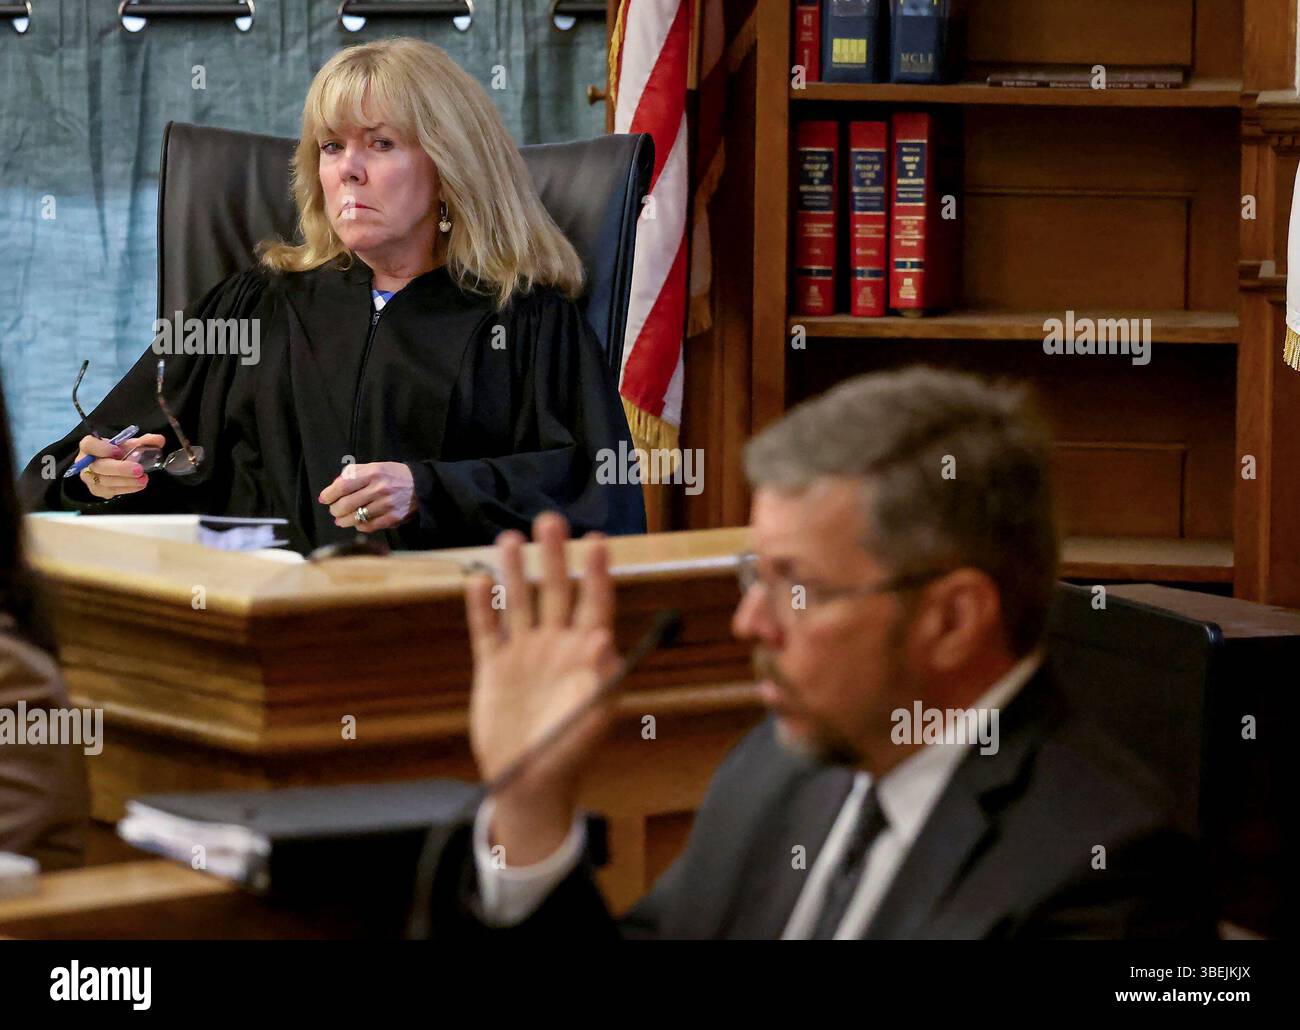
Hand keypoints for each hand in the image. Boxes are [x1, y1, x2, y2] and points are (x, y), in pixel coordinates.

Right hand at [74, 433, 164, 499]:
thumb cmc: (117, 452)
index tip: (119, 450)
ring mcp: (90, 478)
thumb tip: (159, 439)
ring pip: (106, 481)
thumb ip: (144, 441)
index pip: (89, 445)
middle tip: (139, 469)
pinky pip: (111, 491)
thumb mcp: (129, 444)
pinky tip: (138, 485)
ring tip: (143, 479)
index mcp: (90, 446)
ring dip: (127, 481)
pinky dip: (127, 489)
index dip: (103, 448)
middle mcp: (85, 462)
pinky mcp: (97, 490)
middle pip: (100, 467)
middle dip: (120, 469)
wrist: (110, 465)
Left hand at [318, 461, 416, 531]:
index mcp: (373, 473)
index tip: (324, 498)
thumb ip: (353, 474)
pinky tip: (358, 522)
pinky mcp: (393, 518)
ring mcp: (387, 505)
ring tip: (341, 519)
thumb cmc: (392, 475)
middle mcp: (380, 489)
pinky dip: (359, 525)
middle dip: (335, 509)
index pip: (344, 485)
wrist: (420, 485)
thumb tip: (334, 487)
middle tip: (334, 510)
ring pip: (356, 518)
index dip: (330, 494)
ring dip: (344, 520)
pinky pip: (368, 526)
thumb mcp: (374, 466)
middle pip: (346, 504)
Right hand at [466, 513, 619, 864]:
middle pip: (556, 591)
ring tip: (509, 537)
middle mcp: (555, 647)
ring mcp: (523, 654)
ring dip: (515, 571)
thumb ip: (599, 679)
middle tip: (550, 521)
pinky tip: (479, 580)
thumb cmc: (568, 753)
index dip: (596, 573)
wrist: (527, 783)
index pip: (595, 604)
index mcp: (585, 656)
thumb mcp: (590, 718)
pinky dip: (483, 607)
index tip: (597, 540)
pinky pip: (487, 630)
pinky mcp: (493, 668)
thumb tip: (607, 638)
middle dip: (554, 557)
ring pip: (520, 602)